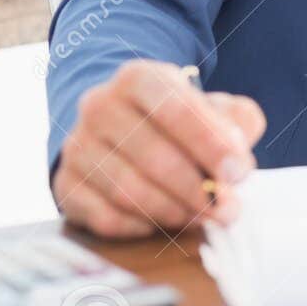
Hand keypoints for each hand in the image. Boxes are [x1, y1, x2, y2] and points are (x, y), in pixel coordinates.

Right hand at [52, 60, 265, 238]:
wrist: (123, 134)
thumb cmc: (178, 124)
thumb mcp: (213, 109)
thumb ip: (237, 121)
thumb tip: (236, 159)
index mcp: (138, 78)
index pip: (175, 107)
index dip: (211, 143)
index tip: (239, 172)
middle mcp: (100, 106)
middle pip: (153, 155)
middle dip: (197, 189)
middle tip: (228, 209)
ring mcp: (78, 146)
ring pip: (128, 190)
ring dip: (174, 211)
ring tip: (204, 219)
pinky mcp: (67, 185)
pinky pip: (106, 217)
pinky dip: (141, 227)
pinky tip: (164, 224)